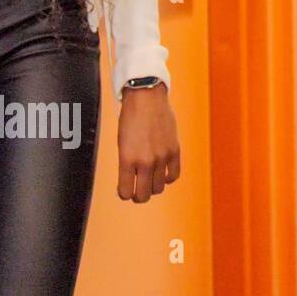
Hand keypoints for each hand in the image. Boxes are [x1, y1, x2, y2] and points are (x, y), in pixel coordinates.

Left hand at [117, 82, 180, 201]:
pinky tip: (162, 174)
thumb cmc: (130, 117)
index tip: (125, 190)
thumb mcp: (122, 143)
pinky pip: (174, 175)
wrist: (147, 98)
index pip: (125, 192)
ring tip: (149, 181)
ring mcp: (162, 157)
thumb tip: (131, 179)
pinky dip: (167, 178)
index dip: (124, 194)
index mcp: (127, 159)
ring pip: (158, 188)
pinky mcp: (175, 150)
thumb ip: (127, 163)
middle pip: (143, 195)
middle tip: (137, 191)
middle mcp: (145, 161)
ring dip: (153, 187)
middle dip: (138, 196)